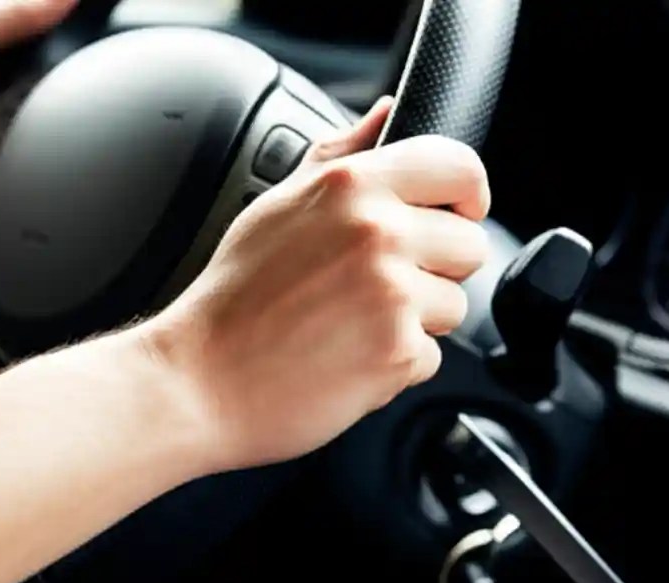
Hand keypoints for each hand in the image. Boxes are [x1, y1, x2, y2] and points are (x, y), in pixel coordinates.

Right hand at [144, 97, 492, 472]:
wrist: (200, 381)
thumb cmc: (233, 299)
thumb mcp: (278, 205)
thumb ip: (340, 156)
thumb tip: (386, 115)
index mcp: (352, 185)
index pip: (459, 168)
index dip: (467, 196)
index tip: (455, 216)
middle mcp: (378, 232)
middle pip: (469, 245)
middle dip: (434, 270)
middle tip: (371, 288)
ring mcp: (392, 294)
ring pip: (454, 306)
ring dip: (415, 322)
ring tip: (350, 326)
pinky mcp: (398, 353)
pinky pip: (431, 357)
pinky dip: (395, 367)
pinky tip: (346, 359)